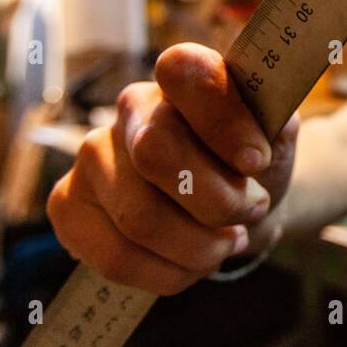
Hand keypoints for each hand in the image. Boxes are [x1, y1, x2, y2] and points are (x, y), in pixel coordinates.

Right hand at [47, 43, 297, 293]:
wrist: (237, 206)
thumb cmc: (255, 165)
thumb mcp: (278, 137)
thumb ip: (273, 127)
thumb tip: (253, 151)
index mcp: (181, 78)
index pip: (185, 72)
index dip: (223, 120)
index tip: (257, 161)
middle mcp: (129, 108)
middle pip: (157, 153)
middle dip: (218, 201)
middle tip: (250, 210)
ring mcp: (91, 156)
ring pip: (139, 219)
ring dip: (200, 247)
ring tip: (226, 242)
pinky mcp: (68, 206)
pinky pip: (115, 258)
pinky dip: (168, 274)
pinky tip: (192, 261)